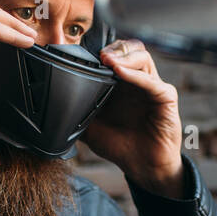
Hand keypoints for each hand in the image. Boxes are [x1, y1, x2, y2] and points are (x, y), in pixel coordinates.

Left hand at [83, 39, 185, 197]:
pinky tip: (120, 72)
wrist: (143, 167)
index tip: (84, 55)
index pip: (115, 54)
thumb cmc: (121, 146)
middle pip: (130, 49)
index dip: (101, 51)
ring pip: (142, 57)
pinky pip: (151, 81)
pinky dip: (135, 74)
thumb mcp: (90, 127)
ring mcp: (153, 86)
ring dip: (123, 56)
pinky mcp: (166, 97)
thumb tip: (51, 107)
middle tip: (98, 55)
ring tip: (107, 60)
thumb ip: (76, 112)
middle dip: (113, 48)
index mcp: (122, 84)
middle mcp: (138, 80)